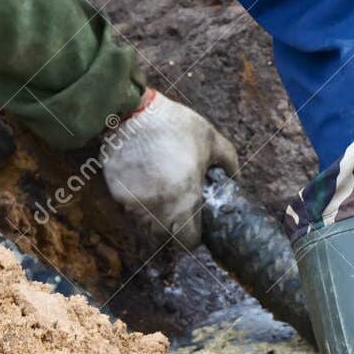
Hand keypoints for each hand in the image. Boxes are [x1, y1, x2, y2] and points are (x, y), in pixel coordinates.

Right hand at [102, 89, 237, 249]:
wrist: (132, 113)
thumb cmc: (175, 125)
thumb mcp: (211, 139)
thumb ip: (228, 161)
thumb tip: (236, 179)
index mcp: (185, 197)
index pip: (187, 241)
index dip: (193, 237)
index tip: (195, 227)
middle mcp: (158, 207)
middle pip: (163, 239)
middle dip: (171, 232)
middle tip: (178, 215)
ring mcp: (134, 203)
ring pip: (144, 227)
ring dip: (153, 221)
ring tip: (162, 199)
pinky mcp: (116, 193)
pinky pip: (128, 211)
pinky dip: (137, 206)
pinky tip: (145, 186)